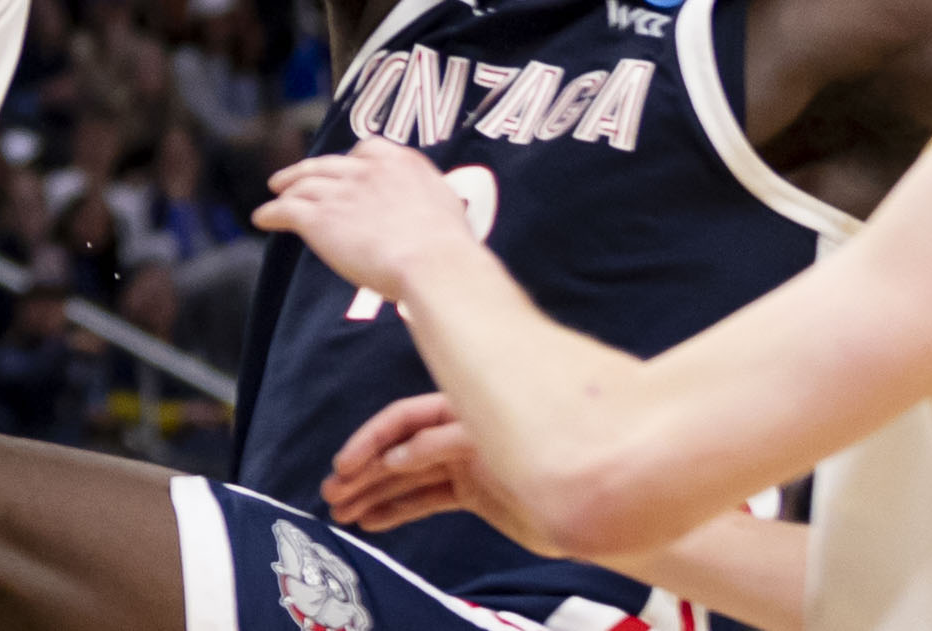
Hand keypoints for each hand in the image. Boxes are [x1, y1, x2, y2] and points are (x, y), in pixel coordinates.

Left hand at [253, 140, 483, 302]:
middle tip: (293, 177)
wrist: (430, 262)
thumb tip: (430, 208)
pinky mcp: (319, 218)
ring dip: (287, 187)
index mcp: (399, 162)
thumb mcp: (446, 204)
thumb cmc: (448, 246)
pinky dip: (271, 213)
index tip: (346, 168)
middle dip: (308, 169)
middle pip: (328, 164)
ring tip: (276, 193)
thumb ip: (427, 198)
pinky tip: (262, 218)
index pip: (368, 149)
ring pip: (304, 184)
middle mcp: (366, 170)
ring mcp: (339, 192)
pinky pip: (286, 210)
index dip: (352, 160)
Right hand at [322, 395, 563, 551]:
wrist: (602, 499)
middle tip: (329, 497)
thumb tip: (396, 457)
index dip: (371, 441)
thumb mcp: (493, 444)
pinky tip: (372, 522)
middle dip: (364, 473)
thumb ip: (444, 446)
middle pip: (400, 449)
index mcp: (463, 409)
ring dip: (375, 493)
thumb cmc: (554, 454)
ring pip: (409, 477)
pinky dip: (400, 509)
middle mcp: (460, 431)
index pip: (404, 420)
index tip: (344, 466)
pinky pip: (428, 499)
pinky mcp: (474, 491)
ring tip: (341, 514)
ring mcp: (466, 462)